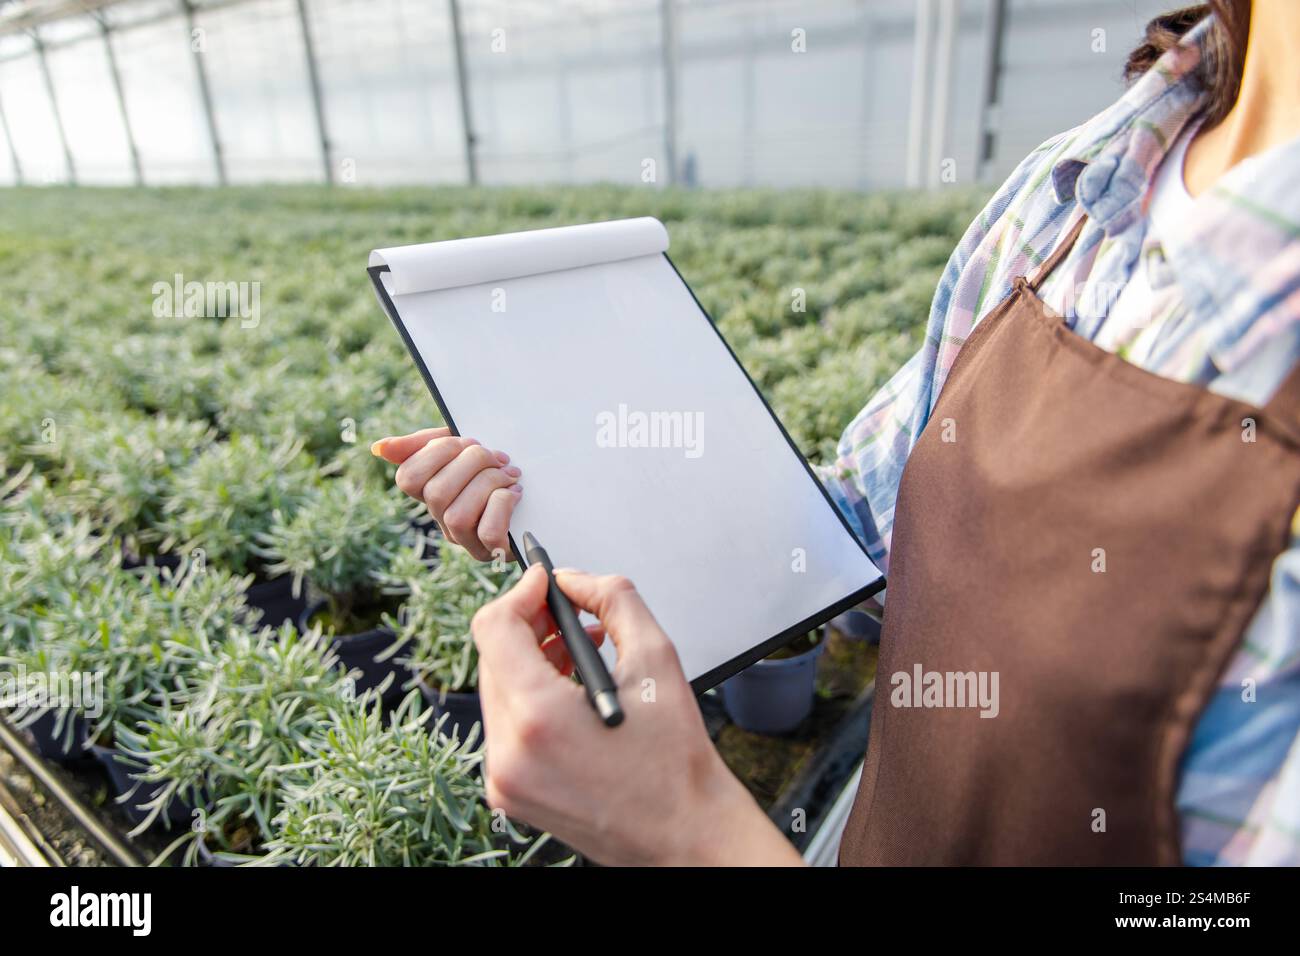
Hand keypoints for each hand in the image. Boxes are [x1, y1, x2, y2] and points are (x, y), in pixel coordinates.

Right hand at [372, 427, 519, 560]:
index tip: (467, 442)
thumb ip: (425, 444)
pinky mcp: (493, 551)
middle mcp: (444, 520)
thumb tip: (379, 447)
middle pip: (436, 493)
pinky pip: (487, 532)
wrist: (545, 497)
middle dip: (472, 463)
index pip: (408, 478)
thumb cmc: (498, 470)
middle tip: (497, 457)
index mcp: (433, 492)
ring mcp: (466, 540)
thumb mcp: (463, 449)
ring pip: (458, 515)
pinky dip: (503, 506)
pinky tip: (515, 494)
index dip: (436, 453)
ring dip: (490, 484)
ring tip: (510, 476)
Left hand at [471, 565, 803, 866]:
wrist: (684, 833)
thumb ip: (613, 599)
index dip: (519, 592)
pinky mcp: (508, 792)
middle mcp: (508, 751)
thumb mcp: (656, 659)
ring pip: (496, 688)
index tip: (543, 581)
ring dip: (530, 659)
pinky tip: (570, 689)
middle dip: (528, 624)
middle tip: (567, 611)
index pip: (494, 628)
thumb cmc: (676, 759)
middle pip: (491, 656)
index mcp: (538, 716)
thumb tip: (574, 579)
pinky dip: (530, 696)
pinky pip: (504, 724)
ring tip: (577, 650)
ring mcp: (503, 777)